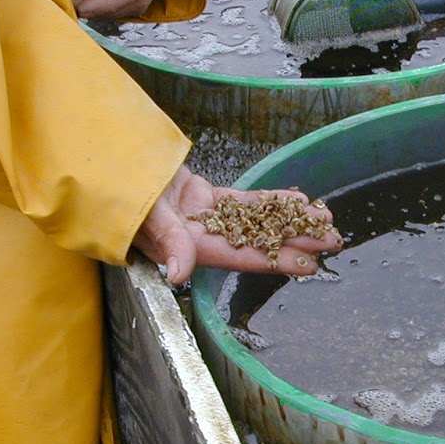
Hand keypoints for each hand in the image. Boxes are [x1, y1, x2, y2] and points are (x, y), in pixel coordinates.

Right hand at [133, 166, 341, 284]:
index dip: (276, 261)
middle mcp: (204, 238)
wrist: (111, 168)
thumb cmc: (123, 197)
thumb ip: (167, 244)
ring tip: (324, 219)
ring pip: (257, 221)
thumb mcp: (146, 219)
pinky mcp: (205, 199)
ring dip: (290, 221)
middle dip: (296, 241)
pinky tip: (298, 200)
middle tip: (333, 240)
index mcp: (191, 248)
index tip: (309, 264)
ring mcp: (206, 218)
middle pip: (259, 241)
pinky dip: (269, 202)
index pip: (242, 257)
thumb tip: (178, 275)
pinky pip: (244, 202)